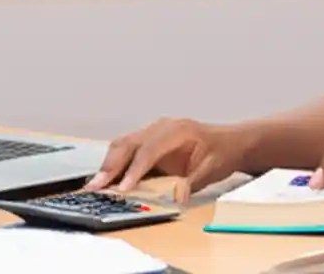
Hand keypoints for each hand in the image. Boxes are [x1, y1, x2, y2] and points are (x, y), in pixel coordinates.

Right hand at [82, 118, 245, 202]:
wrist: (229, 142)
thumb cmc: (222, 153)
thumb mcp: (212, 169)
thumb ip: (193, 182)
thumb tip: (177, 196)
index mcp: (177, 130)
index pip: (149, 149)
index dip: (134, 169)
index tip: (124, 187)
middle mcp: (160, 127)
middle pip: (128, 143)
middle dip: (111, 166)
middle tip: (96, 187)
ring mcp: (152, 132)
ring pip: (123, 145)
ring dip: (108, 166)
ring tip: (94, 186)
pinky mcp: (148, 142)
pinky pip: (127, 150)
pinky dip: (114, 165)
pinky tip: (106, 181)